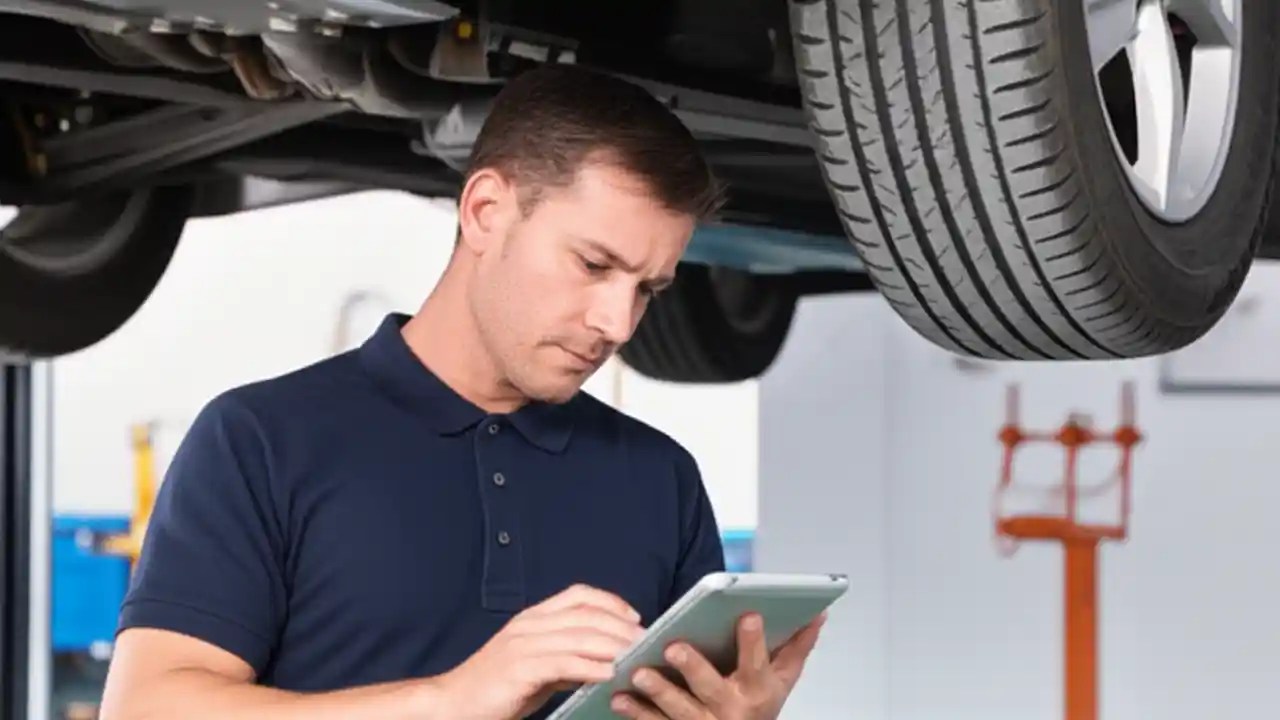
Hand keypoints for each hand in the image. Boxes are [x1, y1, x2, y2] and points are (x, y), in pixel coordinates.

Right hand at [435, 584, 644, 719]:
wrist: (451, 704)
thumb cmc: (495, 688)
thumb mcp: (534, 666)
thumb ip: (563, 657)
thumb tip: (601, 659)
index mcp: (532, 618)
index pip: (578, 595)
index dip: (610, 601)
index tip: (634, 617)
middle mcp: (529, 625)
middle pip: (587, 614)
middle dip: (621, 626)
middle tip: (647, 641)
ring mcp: (524, 644)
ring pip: (581, 636)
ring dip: (614, 646)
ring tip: (637, 657)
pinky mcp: (521, 668)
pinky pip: (565, 662)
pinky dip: (592, 666)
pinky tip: (610, 674)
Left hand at [610, 611, 826, 719]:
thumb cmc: (760, 707)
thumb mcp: (783, 680)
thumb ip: (798, 646)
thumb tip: (818, 613)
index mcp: (757, 690)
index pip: (757, 662)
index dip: (753, 641)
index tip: (748, 615)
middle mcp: (731, 709)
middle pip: (710, 687)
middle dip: (693, 667)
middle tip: (674, 647)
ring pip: (678, 709)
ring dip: (658, 691)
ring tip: (639, 672)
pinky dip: (637, 712)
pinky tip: (620, 697)